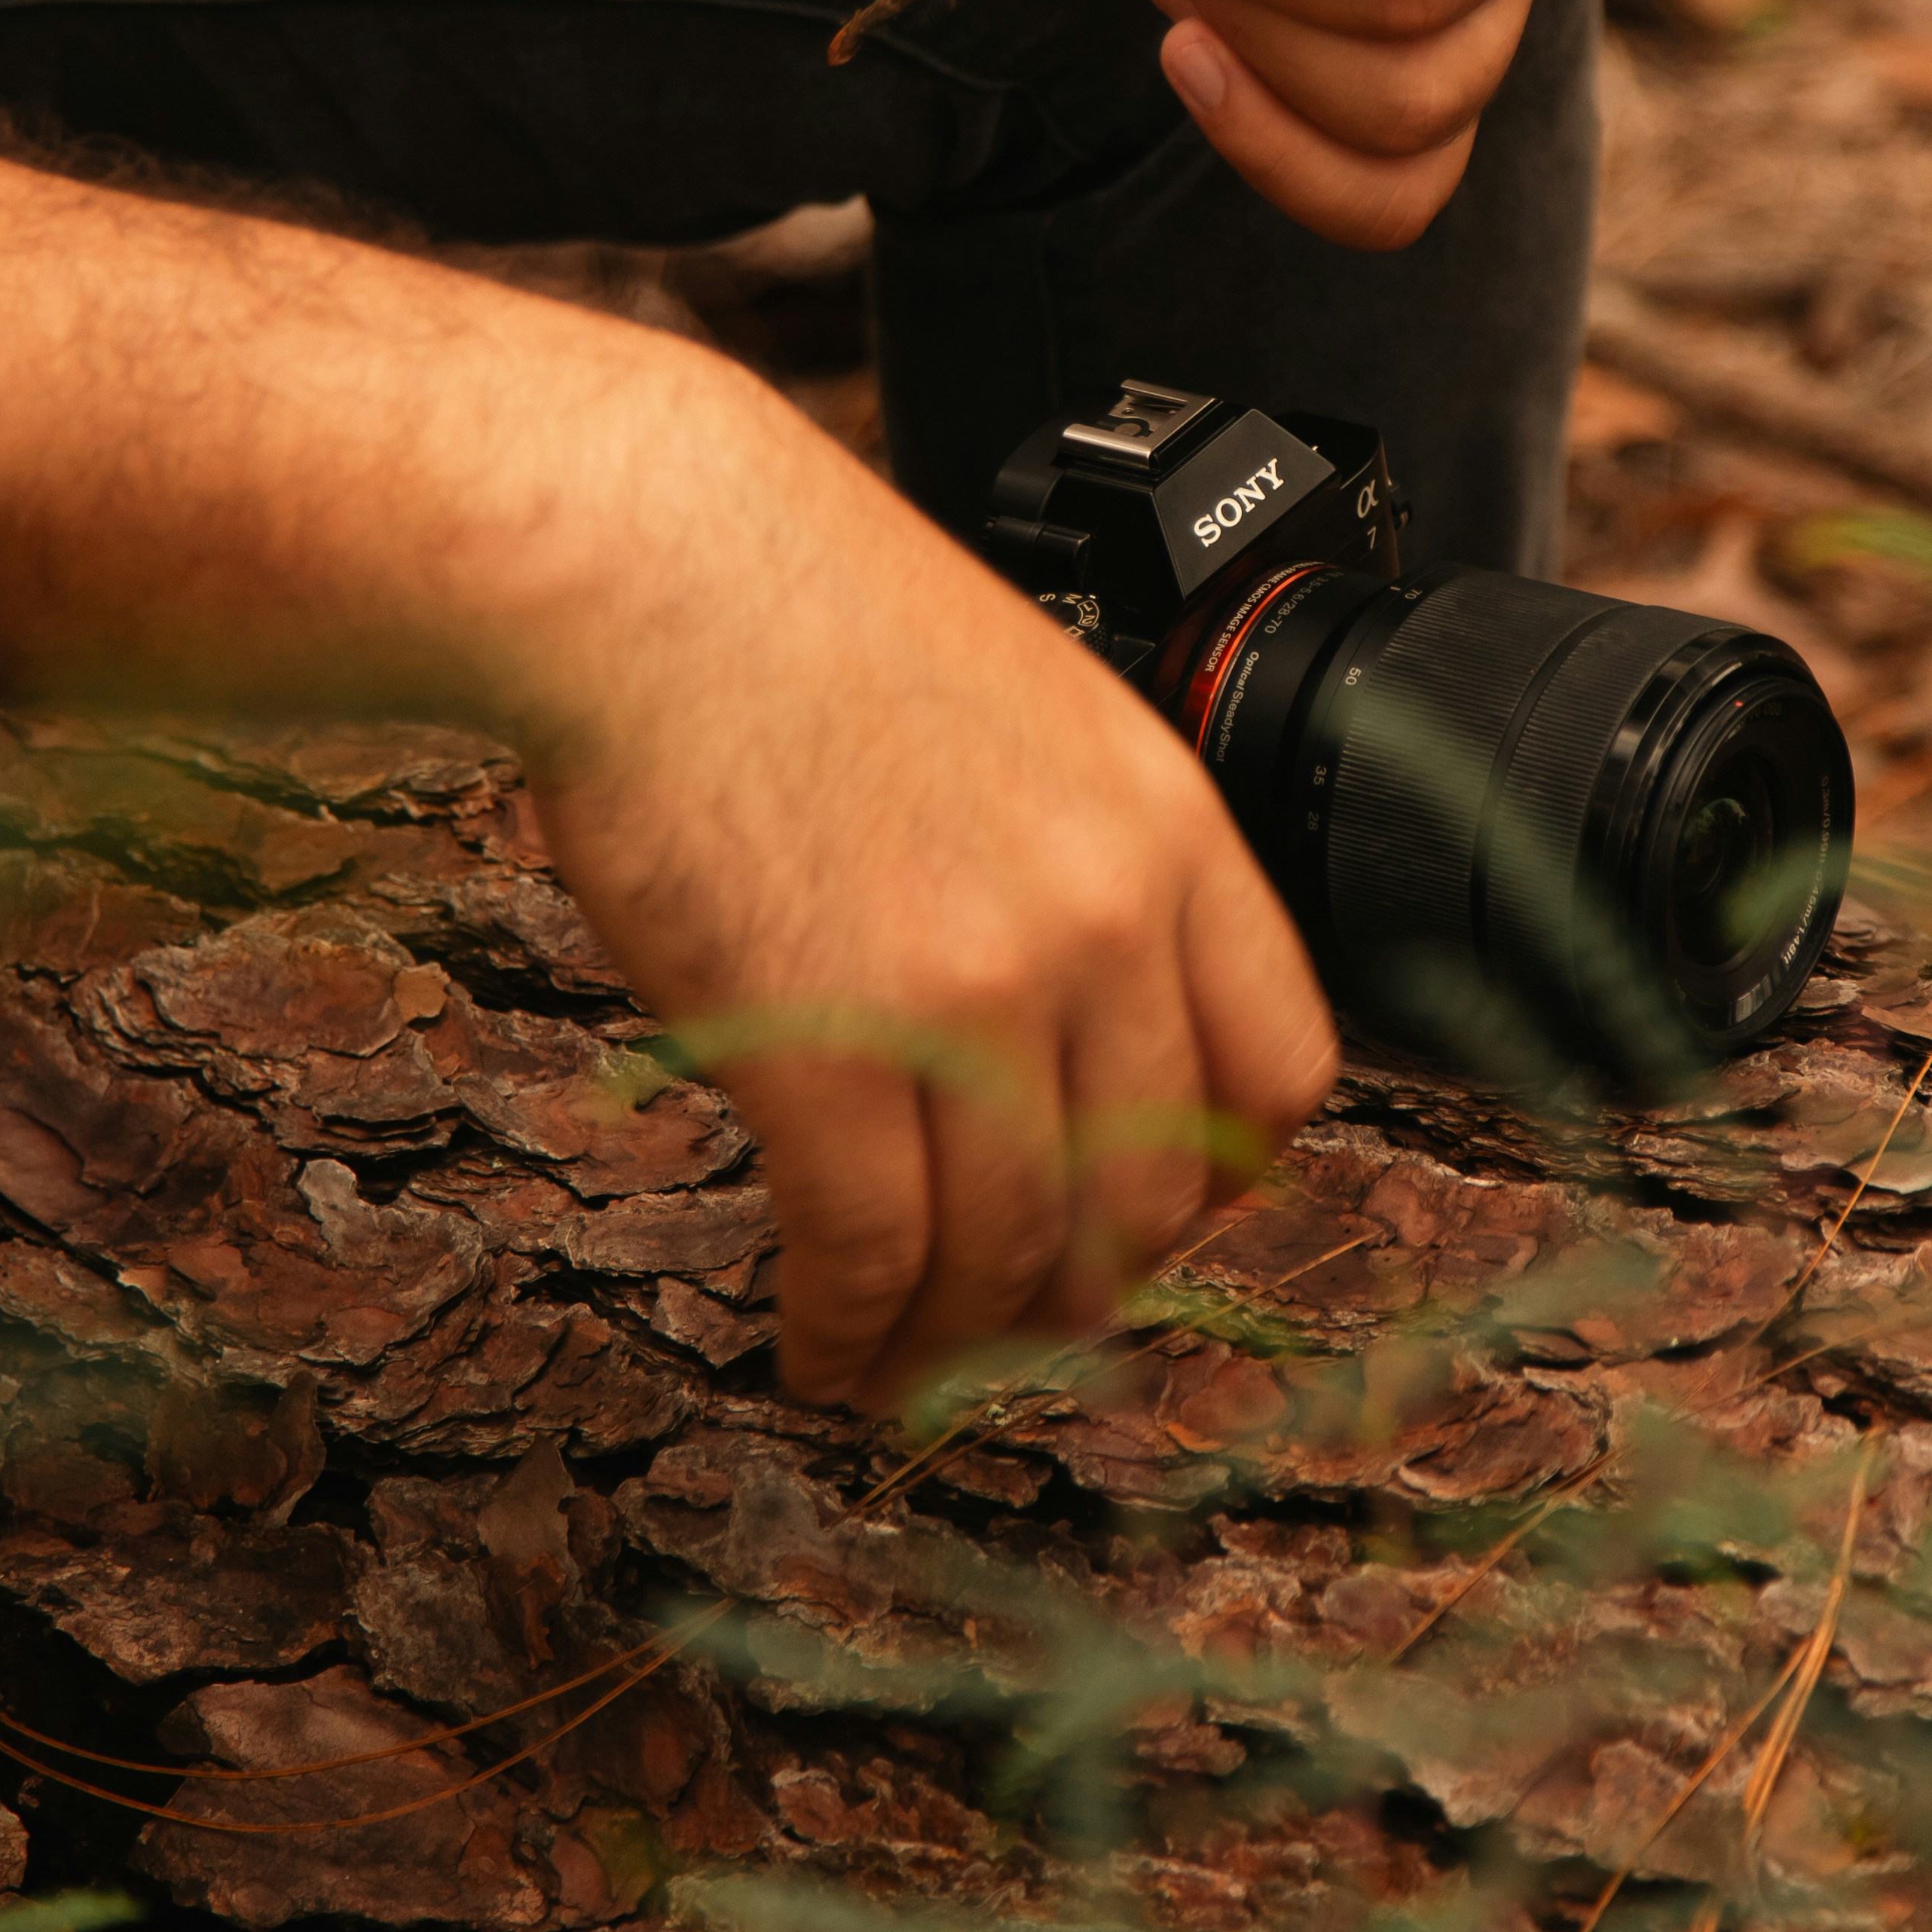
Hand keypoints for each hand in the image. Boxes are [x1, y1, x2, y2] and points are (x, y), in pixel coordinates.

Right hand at [511, 346, 1340, 1412]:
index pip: (1276, 1073)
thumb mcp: (1029, 717)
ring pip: (1011, 1249)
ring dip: (954, 1341)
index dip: (1217, 1182)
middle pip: (1148, 1193)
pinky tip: (817, 1342)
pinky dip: (847, 1326)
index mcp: (1168, 831)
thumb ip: (1084, 865)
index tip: (1149, 1222)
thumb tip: (1075, 1027)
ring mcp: (973, 993)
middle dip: (1077, 1291)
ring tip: (895, 1363)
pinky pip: (871, 1250)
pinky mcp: (829, 1051)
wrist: (654, 569)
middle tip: (1009, 1323)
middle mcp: (1102, 922)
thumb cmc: (803, 623)